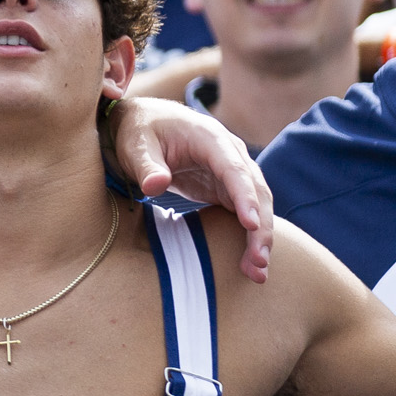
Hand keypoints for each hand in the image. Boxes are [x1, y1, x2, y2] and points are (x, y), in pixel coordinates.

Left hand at [108, 97, 272, 281]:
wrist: (143, 124)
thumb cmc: (139, 130)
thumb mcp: (135, 145)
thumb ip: (146, 165)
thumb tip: (156, 186)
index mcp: (211, 139)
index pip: (235, 170)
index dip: (245, 196)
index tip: (250, 224)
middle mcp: (230, 155)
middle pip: (256, 191)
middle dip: (260, 226)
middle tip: (258, 261)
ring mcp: (231, 173)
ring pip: (256, 205)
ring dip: (259, 237)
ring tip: (257, 271)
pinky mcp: (225, 189)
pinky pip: (245, 213)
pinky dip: (249, 236)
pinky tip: (249, 263)